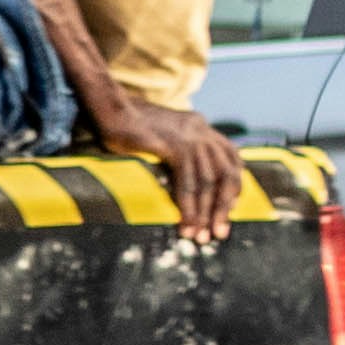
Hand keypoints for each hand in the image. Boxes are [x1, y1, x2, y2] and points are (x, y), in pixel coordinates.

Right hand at [100, 87, 243, 237]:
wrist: (110, 109)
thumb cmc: (128, 126)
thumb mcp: (163, 134)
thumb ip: (179, 148)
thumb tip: (186, 176)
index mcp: (199, 125)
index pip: (231, 157)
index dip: (234, 185)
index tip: (230, 209)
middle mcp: (200, 129)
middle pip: (225, 173)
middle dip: (223, 207)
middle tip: (218, 232)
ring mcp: (189, 136)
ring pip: (207, 181)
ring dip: (204, 212)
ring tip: (198, 234)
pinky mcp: (174, 144)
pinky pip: (188, 181)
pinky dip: (188, 206)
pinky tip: (185, 222)